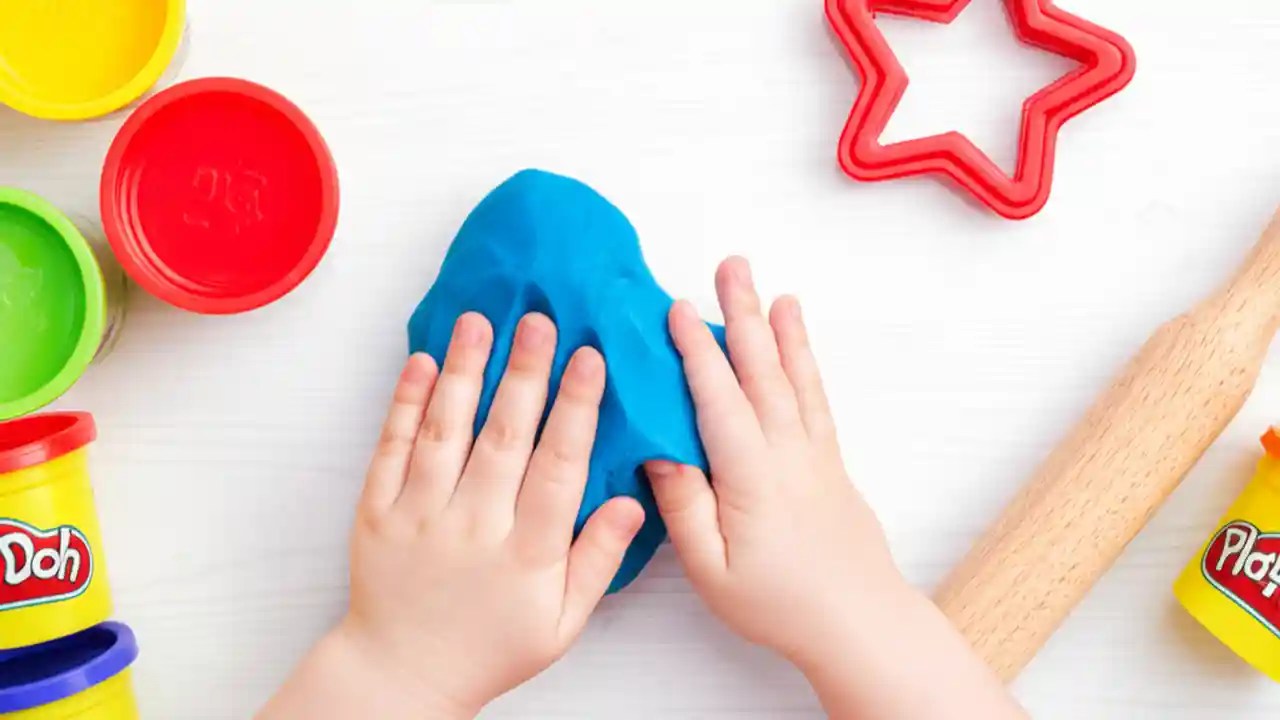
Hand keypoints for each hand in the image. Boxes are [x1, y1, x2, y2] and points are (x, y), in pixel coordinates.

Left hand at [260, 313, 643, 719]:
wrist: (402, 672)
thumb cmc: (491, 646)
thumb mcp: (561, 623)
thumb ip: (597, 560)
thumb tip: (631, 502)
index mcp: (526, 554)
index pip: (558, 468)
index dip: (575, 410)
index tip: (588, 359)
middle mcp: (473, 528)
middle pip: (504, 438)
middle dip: (525, 374)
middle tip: (540, 320)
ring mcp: (419, 516)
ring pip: (446, 432)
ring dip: (465, 373)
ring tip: (479, 322)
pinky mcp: (377, 512)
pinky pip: (391, 449)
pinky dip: (405, 405)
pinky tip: (422, 364)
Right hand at [648, 257, 1022, 718]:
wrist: (858, 621)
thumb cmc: (779, 603)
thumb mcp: (712, 569)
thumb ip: (684, 506)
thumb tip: (658, 450)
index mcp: (751, 475)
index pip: (718, 398)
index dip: (696, 351)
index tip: (675, 309)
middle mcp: (787, 452)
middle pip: (761, 370)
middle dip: (741, 314)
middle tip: (730, 267)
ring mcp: (814, 452)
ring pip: (793, 377)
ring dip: (778, 329)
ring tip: (769, 288)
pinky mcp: (829, 461)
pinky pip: (815, 397)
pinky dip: (806, 362)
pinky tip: (798, 341)